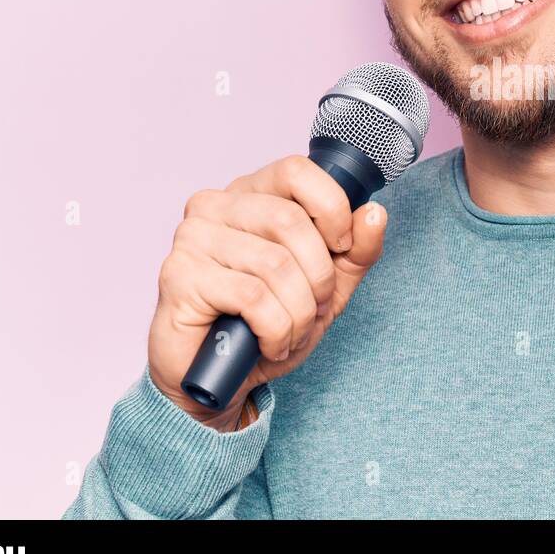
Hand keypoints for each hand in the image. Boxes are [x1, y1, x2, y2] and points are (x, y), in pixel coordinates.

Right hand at [147, 155, 387, 429]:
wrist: (219, 382)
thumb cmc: (267, 326)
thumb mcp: (327, 287)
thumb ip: (356, 251)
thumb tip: (374, 213)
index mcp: (250, 194)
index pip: (295, 171)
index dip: (331, 208)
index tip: (341, 248)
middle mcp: (215, 206)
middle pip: (290, 220)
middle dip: (319, 275)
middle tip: (317, 307)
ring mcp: (192, 239)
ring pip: (275, 264)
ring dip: (299, 311)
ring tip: (291, 332)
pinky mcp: (179, 277)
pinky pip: (252, 296)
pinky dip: (276, 330)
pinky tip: (269, 344)